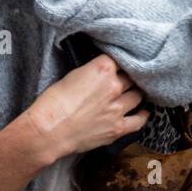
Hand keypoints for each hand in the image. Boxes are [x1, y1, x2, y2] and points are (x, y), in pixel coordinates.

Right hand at [23, 54, 149, 162]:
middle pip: (131, 77)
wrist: (48, 131)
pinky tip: (142, 112)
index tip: (117, 67)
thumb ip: (92, 72)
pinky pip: (139, 120)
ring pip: (138, 96)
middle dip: (127, 79)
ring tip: (133, 94)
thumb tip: (101, 74)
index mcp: (102, 68)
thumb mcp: (72, 75)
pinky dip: (142, 115)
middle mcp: (114, 85)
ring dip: (134, 95)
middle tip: (124, 81)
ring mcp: (118, 108)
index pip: (120, 59)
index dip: (117, 64)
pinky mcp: (118, 128)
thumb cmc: (53, 103)